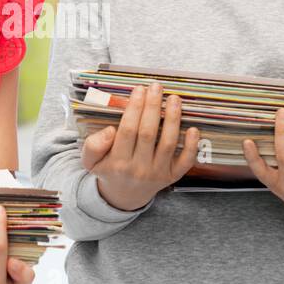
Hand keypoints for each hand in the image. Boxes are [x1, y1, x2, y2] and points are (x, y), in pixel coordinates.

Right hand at [81, 82, 200, 210]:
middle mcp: (138, 168)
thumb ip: (93, 145)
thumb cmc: (109, 170)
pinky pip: (185, 162)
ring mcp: (157, 173)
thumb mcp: (90, 161)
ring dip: (172, 119)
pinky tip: (193, 128)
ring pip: (167, 143)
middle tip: (156, 87)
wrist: (125, 196)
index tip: (139, 90)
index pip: (127, 130)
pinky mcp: (172, 177)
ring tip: (174, 99)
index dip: (134, 108)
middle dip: (153, 107)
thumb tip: (111, 130)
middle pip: (148, 133)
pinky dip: (191, 146)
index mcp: (118, 162)